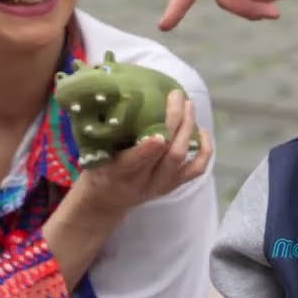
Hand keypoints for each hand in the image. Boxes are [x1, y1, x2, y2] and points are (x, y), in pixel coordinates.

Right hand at [67, 90, 212, 218]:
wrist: (105, 201)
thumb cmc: (98, 170)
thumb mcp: (93, 155)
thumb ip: (105, 134)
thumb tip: (119, 96)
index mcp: (119, 172)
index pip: (135, 161)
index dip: (148, 148)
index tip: (157, 134)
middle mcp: (144, 181)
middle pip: (167, 153)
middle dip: (175, 121)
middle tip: (176, 95)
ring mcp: (161, 184)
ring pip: (181, 157)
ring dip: (188, 128)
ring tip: (188, 105)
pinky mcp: (174, 185)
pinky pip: (196, 169)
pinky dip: (205, 150)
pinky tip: (202, 131)